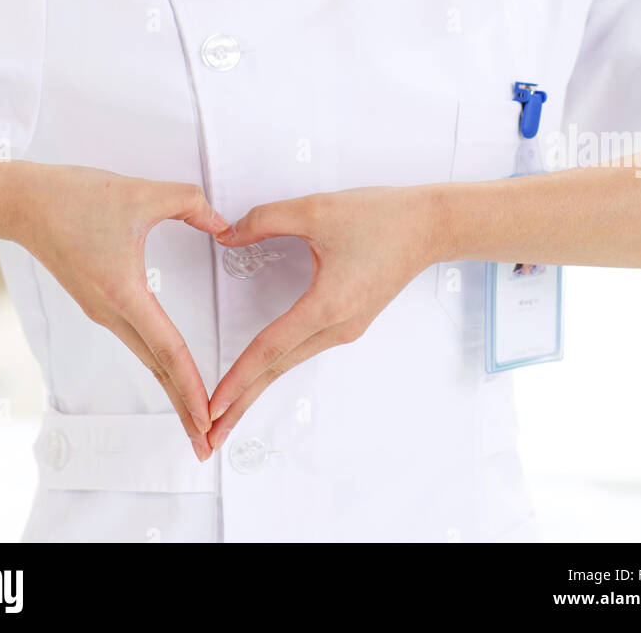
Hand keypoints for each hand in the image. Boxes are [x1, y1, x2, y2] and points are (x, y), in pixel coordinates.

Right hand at [9, 161, 227, 458]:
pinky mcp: (98, 301)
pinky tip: (170, 368)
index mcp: (124, 295)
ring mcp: (102, 310)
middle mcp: (112, 312)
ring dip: (172, 388)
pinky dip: (158, 362)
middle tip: (209, 443)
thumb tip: (226, 224)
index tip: (210, 418)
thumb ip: (190, 203)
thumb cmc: (75, 197)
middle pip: (158, 369)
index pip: (168, 351)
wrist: (22, 202)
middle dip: (185, 407)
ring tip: (196, 416)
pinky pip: (136, 340)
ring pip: (146, 357)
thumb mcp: (141, 192)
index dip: (193, 386)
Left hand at [205, 185, 436, 448]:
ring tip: (230, 405)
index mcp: (328, 304)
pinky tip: (263, 368)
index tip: (214, 403)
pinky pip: (306, 347)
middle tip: (211, 431)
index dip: (238, 376)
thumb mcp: (316, 208)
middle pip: (279, 368)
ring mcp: (347, 328)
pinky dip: (278, 363)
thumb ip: (265, 220)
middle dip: (242, 400)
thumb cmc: (381, 216)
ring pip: (291, 361)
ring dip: (258, 383)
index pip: (271, 348)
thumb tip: (228, 234)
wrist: (429, 225)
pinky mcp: (351, 321)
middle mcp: (338, 326)